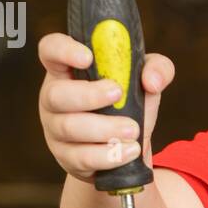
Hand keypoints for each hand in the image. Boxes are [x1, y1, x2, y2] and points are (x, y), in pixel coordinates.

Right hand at [38, 32, 175, 182]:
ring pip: (69, 128)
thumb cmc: (127, 105)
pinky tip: (130, 150)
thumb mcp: (145, 81)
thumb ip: (156, 68)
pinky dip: (109, 155)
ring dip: (104, 129)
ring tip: (133, 130)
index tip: (88, 57)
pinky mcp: (66, 157)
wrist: (127, 146)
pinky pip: (81, 157)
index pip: (51, 50)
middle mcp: (54, 98)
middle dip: (88, 95)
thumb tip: (152, 81)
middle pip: (55, 93)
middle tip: (117, 94)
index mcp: (68, 70)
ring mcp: (56, 129)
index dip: (63, 50)